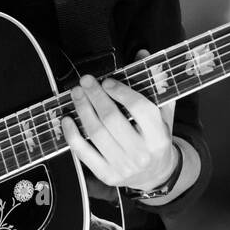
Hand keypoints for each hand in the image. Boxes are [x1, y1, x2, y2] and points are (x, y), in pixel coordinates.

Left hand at [59, 49, 177, 190]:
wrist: (155, 175)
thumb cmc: (156, 139)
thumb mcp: (163, 114)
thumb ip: (154, 84)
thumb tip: (141, 54)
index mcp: (159, 137)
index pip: (141, 109)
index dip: (122, 92)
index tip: (108, 80)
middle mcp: (142, 153)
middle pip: (113, 119)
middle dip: (96, 96)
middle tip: (85, 80)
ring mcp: (123, 166)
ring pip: (96, 133)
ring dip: (82, 109)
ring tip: (76, 93)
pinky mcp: (106, 175)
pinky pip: (84, 153)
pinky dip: (72, 135)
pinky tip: (67, 119)